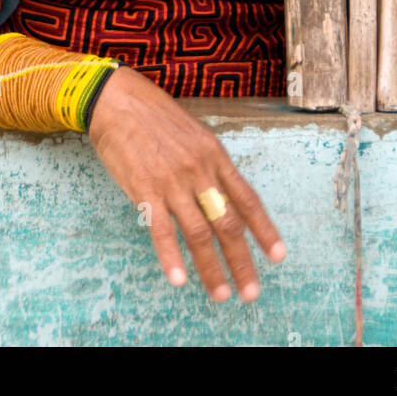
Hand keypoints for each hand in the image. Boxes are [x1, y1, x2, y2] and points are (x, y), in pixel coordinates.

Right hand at [88, 66, 285, 301]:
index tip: (277, 256)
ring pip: (199, 233)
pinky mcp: (145, 189)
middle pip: (228, 223)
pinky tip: (179, 280)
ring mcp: (173, 181)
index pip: (247, 199)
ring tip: (220, 295)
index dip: (264, 230)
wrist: (118, 100)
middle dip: (242, 262)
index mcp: (215, 156)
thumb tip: (223, 195)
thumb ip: (209, 165)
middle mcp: (200, 171)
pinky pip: (161, 230)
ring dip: (211, 268)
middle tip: (251, 292)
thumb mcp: (195, 134)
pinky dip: (171, 257)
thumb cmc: (156, 116)